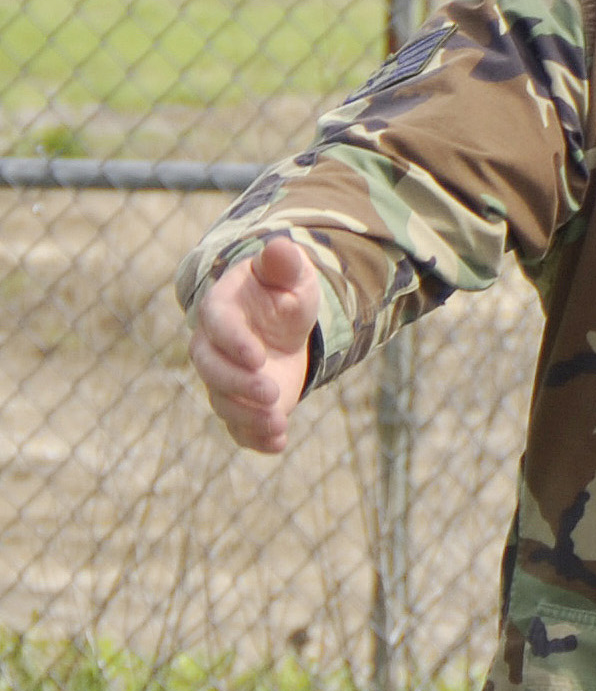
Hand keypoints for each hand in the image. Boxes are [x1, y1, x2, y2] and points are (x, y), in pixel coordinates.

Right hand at [188, 238, 318, 454]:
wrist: (282, 328)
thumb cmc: (282, 295)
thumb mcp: (290, 277)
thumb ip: (283, 265)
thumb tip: (282, 247)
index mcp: (221, 310)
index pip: (217, 326)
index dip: (233, 343)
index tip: (257, 357)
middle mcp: (213, 347)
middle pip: (210, 369)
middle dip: (238, 384)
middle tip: (272, 393)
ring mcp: (223, 380)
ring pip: (222, 403)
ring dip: (248, 416)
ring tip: (278, 423)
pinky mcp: (239, 405)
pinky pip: (238, 428)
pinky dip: (254, 439)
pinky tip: (278, 443)